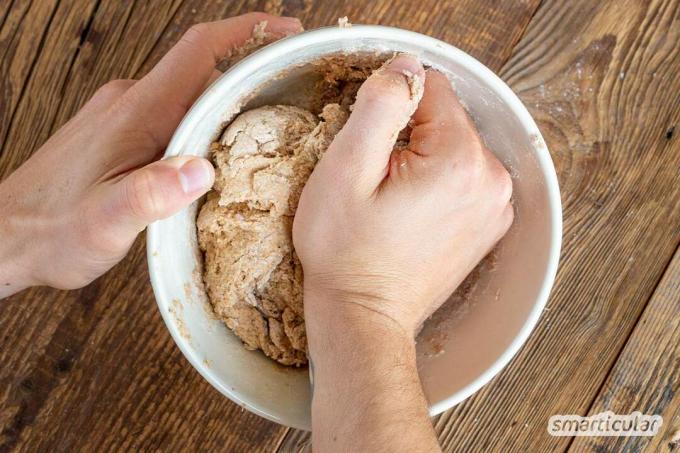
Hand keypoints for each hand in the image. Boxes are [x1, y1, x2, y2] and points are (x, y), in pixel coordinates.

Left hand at [0, 13, 302, 296]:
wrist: (7, 233)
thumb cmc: (54, 230)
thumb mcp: (104, 222)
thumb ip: (150, 194)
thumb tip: (200, 171)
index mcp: (138, 112)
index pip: (198, 51)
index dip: (247, 32)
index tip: (288, 31)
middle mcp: (132, 102)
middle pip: (201, 65)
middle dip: (252, 65)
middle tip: (296, 83)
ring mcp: (125, 113)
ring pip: (189, 88)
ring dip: (230, 91)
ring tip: (271, 114)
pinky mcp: (122, 129)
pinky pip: (174, 107)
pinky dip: (206, 112)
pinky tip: (221, 142)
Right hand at [294, 56, 512, 337]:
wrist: (364, 317)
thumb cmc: (347, 251)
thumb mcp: (346, 169)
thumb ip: (380, 104)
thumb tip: (406, 65)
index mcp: (461, 159)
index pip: (430, 87)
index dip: (390, 107)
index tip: (370, 144)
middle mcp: (493, 180)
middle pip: (446, 117)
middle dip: (408, 134)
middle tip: (378, 179)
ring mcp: (496, 206)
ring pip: (453, 145)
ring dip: (422, 158)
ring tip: (393, 200)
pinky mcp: (488, 224)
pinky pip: (463, 176)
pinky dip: (437, 181)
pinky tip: (411, 211)